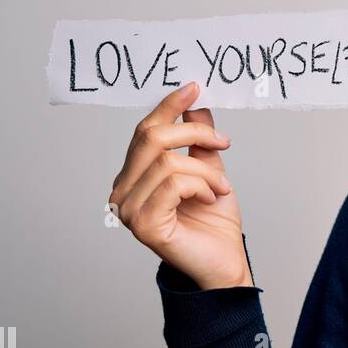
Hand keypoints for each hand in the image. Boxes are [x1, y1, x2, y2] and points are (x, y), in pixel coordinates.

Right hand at [108, 81, 252, 288]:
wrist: (225, 260)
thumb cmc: (213, 221)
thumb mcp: (209, 168)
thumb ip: (198, 138)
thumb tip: (195, 103)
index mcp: (133, 175)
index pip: (144, 130)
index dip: (168, 106)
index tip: (194, 86)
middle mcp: (123, 190)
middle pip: (151, 138)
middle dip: (194, 132)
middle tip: (224, 141)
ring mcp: (128, 209)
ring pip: (168, 161)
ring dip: (206, 170)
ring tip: (220, 187)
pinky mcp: (143, 224)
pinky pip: (174, 183)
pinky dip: (201, 185)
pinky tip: (210, 199)